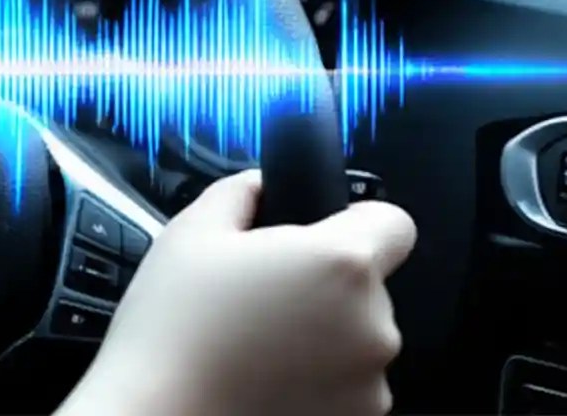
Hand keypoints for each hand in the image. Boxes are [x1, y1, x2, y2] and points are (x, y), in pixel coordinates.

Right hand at [59, 171, 416, 415]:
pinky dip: (318, 379)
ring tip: (257, 341)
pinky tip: (265, 375)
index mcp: (340, 262)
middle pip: (368, 284)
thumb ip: (242, 191)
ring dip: (323, 334)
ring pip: (358, 335)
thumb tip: (260, 184)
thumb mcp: (193, 231)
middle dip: (324, 283)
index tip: (322, 233)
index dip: (357, 220)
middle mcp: (371, 322)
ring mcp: (369, 380)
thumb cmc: (173, 331)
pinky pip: (349, 383)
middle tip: (263, 294)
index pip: (394, 221)